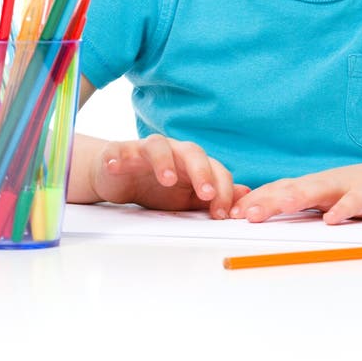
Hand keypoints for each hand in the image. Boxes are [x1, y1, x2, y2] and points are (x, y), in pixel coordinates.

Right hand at [91, 134, 249, 218]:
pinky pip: (119, 150)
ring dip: (164, 162)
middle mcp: (173, 150)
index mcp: (192, 162)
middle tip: (206, 193)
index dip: (222, 190)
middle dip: (201, 172)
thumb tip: (245, 194)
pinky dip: (118, 157)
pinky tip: (116, 167)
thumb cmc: (156, 187)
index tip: (222, 214)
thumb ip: (214, 195)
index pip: (215, 169)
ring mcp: (146, 149)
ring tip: (166, 179)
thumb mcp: (187, 197)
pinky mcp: (120, 151)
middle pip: (192, 152)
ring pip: (158, 146)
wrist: (119, 179)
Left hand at [229, 153, 361, 223]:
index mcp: (313, 186)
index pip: (277, 190)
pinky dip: (342, 209)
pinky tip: (332, 219)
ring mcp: (346, 187)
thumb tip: (271, 216)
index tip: (229, 212)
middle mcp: (324, 183)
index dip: (254, 200)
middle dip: (265, 201)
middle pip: (289, 190)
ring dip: (294, 199)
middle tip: (241, 214)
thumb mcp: (329, 199)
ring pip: (316, 191)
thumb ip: (305, 205)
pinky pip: (354, 202)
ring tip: (274, 208)